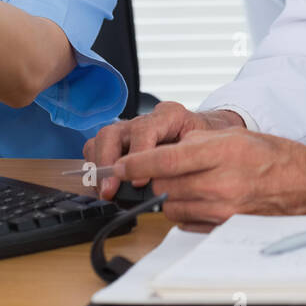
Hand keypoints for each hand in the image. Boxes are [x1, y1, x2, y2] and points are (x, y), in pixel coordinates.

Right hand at [83, 100, 244, 198]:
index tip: (138, 181)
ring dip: (98, 167)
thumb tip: (168, 186)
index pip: (144, 130)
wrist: (209, 133)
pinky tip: (102, 186)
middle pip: (113, 132)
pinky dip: (96, 168)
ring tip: (105, 190)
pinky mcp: (122, 140)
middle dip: (107, 162)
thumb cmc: (207, 142)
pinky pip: (98, 148)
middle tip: (110, 189)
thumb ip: (187, 162)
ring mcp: (131, 128)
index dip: (138, 155)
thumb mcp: (205, 148)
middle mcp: (145, 118)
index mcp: (169, 115)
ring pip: (101, 139)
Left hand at [115, 130, 305, 230]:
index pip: (166, 160)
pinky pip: (187, 223)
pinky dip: (186, 212)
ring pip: (172, 207)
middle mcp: (222, 184)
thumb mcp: (235, 136)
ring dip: (171, 196)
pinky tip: (203, 200)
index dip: (137, 163)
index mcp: (223, 153)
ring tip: (191, 184)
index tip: (120, 165)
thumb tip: (166, 150)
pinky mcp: (225, 229)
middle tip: (167, 169)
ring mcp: (223, 211)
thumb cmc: (273, 157)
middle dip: (157, 177)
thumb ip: (198, 142)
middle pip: (163, 186)